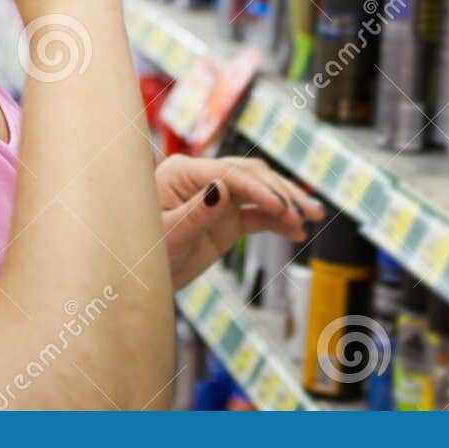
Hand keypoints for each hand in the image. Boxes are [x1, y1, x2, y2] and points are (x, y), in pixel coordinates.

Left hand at [156, 155, 324, 290]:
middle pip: (251, 176)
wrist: (135, 275)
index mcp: (184, 172)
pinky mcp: (225, 217)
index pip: (231, 174)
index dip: (259, 188)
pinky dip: (277, 221)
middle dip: (281, 192)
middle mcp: (203, 178)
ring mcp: (217, 197)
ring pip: (259, 193)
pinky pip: (256, 216)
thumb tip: (222, 188)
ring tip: (313, 217)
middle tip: (306, 211)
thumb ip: (194, 213)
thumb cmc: (141, 251)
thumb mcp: (166, 235)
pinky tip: (297, 231)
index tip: (282, 206)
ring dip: (286, 203)